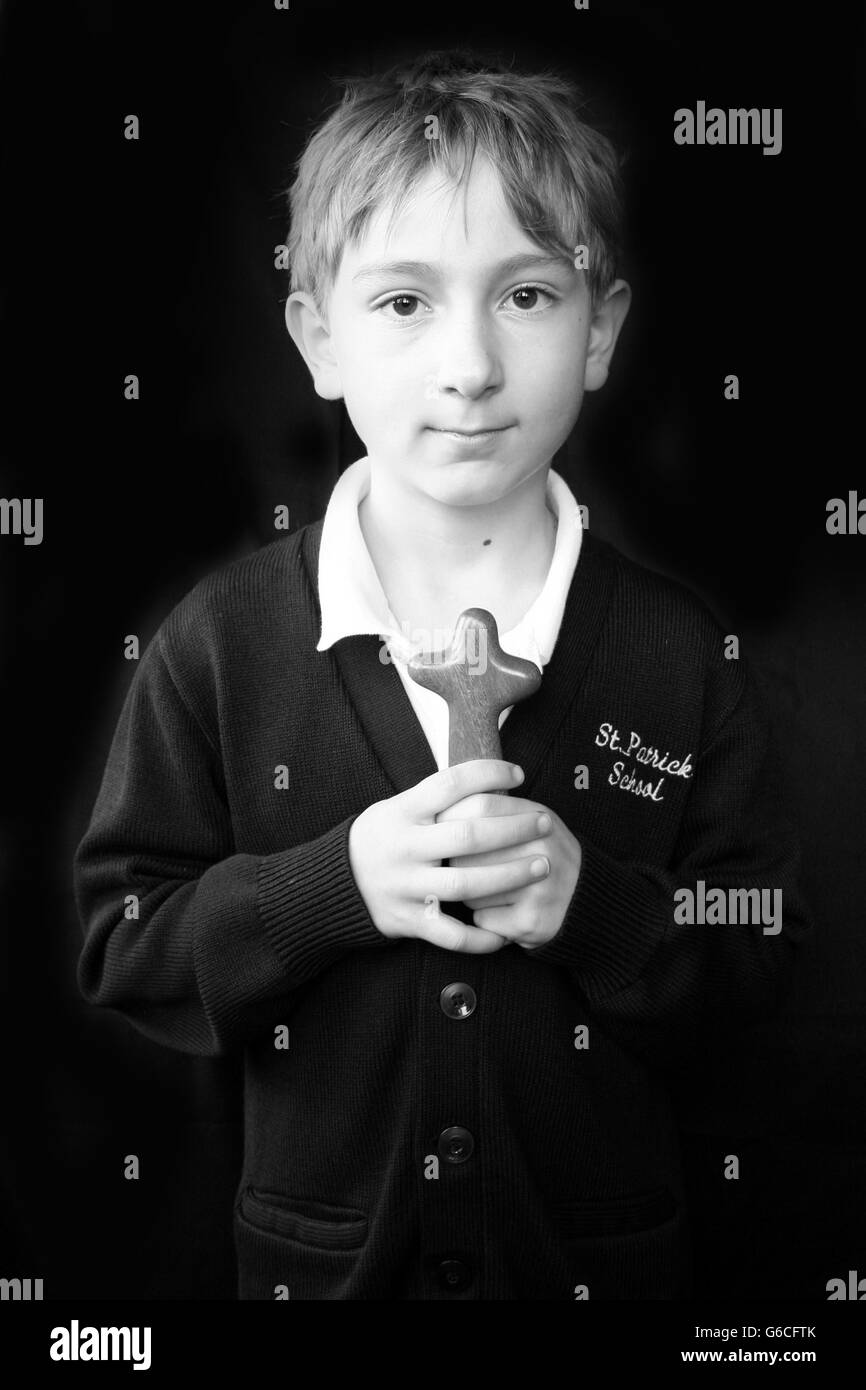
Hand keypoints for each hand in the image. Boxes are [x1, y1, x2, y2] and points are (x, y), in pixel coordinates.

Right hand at [348, 760, 559, 953]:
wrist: (337, 881)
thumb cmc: (382, 836)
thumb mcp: (398, 807)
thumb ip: (437, 797)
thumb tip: (491, 777)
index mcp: (404, 812)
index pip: (450, 784)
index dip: (488, 775)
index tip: (518, 774)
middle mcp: (405, 847)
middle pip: (468, 836)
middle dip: (513, 829)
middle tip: (544, 823)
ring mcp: (407, 886)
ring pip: (466, 883)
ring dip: (509, 876)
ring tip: (541, 866)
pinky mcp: (408, 920)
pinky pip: (450, 934)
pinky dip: (479, 938)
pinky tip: (505, 933)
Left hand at [436, 790, 581, 949]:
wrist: (589, 901)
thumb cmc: (547, 855)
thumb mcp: (534, 820)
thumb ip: (498, 807)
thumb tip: (443, 803)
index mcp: (539, 819)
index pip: (480, 805)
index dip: (452, 815)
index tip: (442, 826)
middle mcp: (542, 850)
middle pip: (467, 850)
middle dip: (455, 859)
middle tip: (462, 864)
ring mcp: (538, 888)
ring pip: (469, 888)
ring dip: (469, 892)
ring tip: (490, 890)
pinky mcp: (531, 921)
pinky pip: (481, 918)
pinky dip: (485, 918)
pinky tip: (503, 912)